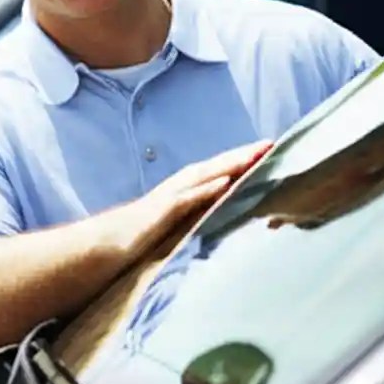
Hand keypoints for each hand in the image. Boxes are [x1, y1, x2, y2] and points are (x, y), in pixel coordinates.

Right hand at [116, 140, 272, 258]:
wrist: (113, 239)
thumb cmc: (146, 232)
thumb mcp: (180, 219)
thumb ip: (199, 211)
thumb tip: (224, 209)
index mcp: (186, 187)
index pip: (219, 169)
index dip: (242, 159)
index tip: (267, 150)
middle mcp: (181, 184)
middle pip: (216, 165)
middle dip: (242, 154)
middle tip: (269, 144)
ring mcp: (173, 194)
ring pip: (206, 174)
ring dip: (230, 164)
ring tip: (253, 155)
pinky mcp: (165, 209)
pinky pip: (189, 197)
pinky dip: (208, 188)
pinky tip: (225, 182)